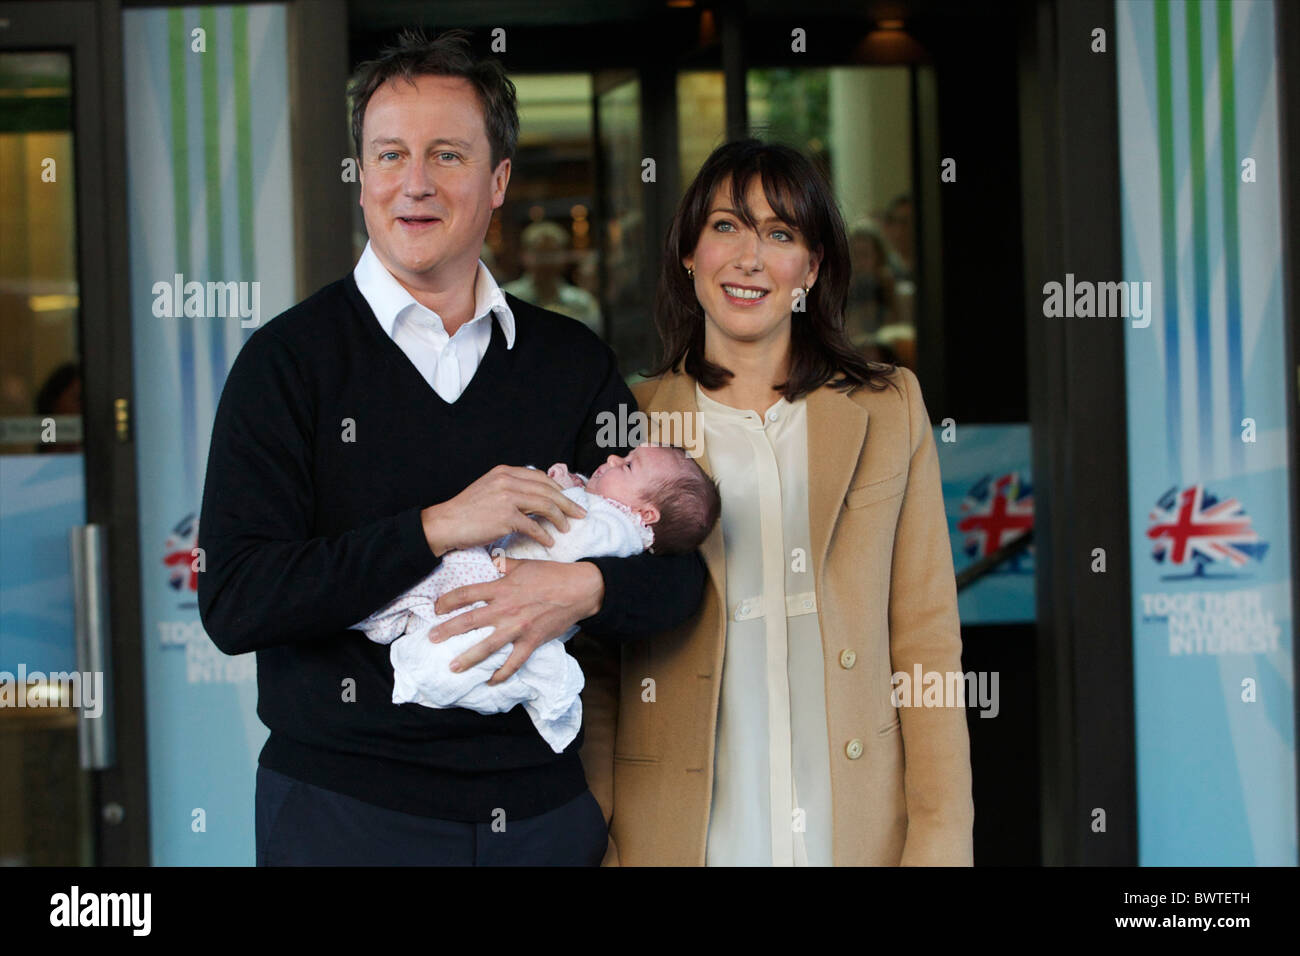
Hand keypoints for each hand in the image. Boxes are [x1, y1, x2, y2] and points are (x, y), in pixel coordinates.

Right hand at [420, 465, 585, 556]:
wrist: (446, 523)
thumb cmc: (467, 511)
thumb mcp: (489, 488)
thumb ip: (511, 488)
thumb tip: (536, 496)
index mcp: (505, 472)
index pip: (541, 478)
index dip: (558, 489)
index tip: (568, 500)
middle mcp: (507, 480)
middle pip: (548, 490)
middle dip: (567, 503)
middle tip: (580, 514)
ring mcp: (507, 498)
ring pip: (545, 505)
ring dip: (560, 518)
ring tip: (567, 528)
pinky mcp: (505, 517)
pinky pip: (534, 526)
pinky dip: (545, 535)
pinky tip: (550, 541)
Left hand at [427, 557, 604, 683]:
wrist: (579, 589)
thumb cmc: (552, 574)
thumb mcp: (524, 565)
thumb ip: (503, 565)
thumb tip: (489, 562)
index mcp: (502, 588)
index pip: (468, 594)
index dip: (448, 601)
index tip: (436, 608)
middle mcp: (506, 609)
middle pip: (470, 621)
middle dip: (448, 630)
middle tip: (431, 639)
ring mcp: (518, 628)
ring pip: (488, 646)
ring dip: (468, 658)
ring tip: (453, 667)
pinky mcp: (531, 641)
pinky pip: (514, 662)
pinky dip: (502, 674)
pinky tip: (491, 681)